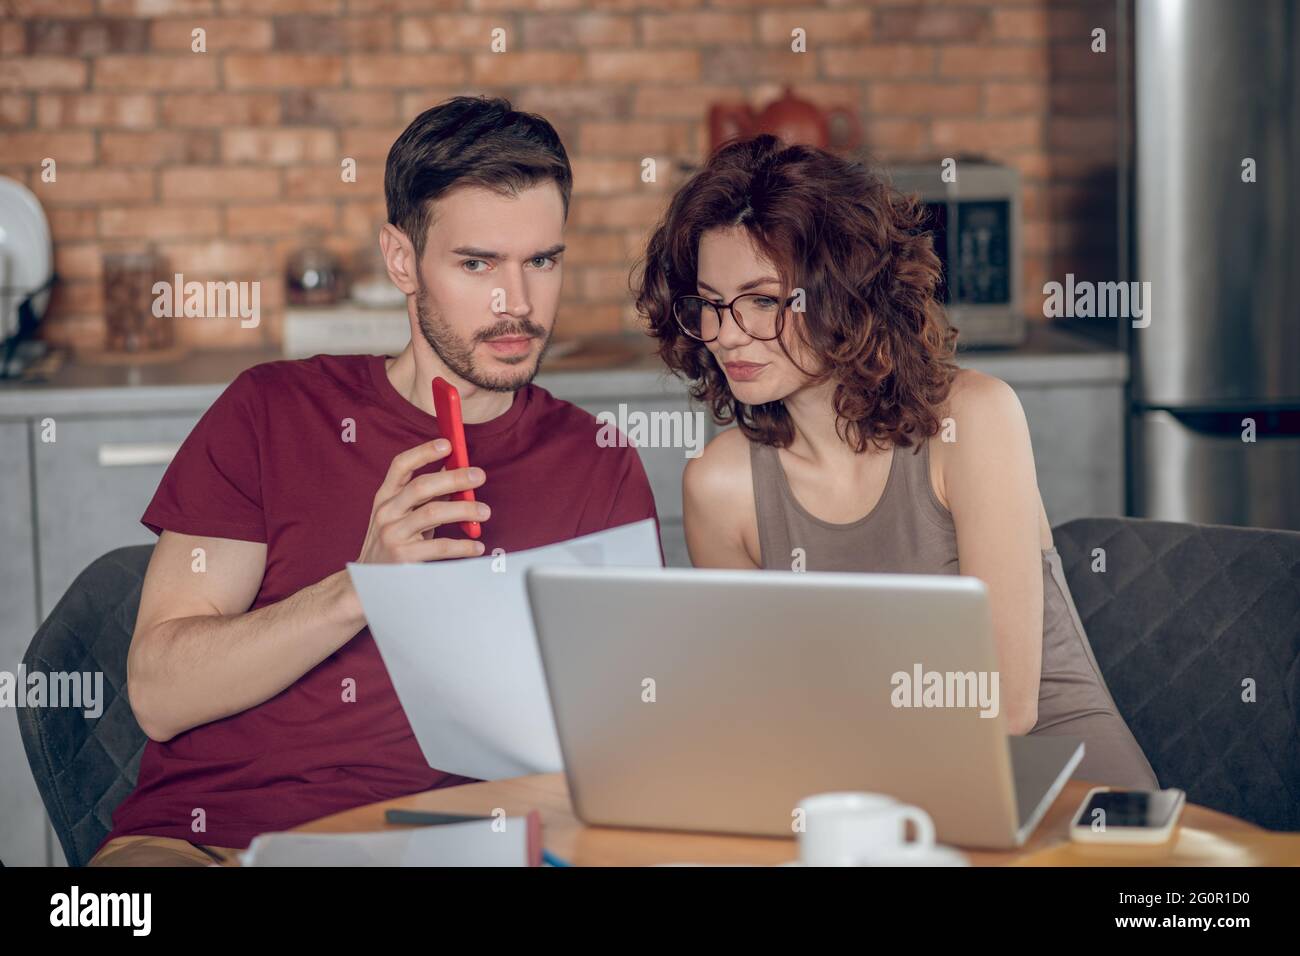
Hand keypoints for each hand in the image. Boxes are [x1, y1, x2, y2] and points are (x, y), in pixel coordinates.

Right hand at [356, 438, 489, 563]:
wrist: (370, 583)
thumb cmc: (395, 543)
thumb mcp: (403, 515)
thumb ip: (427, 497)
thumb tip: (457, 474)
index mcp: (385, 497)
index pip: (400, 465)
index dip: (424, 452)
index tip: (448, 444)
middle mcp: (386, 512)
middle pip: (421, 487)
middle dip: (453, 478)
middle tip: (479, 476)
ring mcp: (392, 534)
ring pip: (432, 513)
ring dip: (464, 509)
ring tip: (485, 512)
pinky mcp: (403, 558)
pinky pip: (439, 547)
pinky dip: (462, 546)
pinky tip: (476, 546)